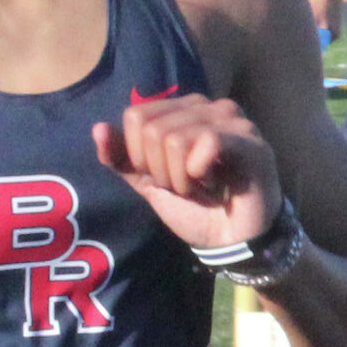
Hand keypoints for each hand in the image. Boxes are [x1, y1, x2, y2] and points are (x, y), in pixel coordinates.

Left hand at [92, 94, 282, 252]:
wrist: (231, 240)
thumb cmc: (196, 208)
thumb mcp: (149, 183)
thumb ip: (122, 158)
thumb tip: (98, 128)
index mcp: (181, 109)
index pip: (135, 115)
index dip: (138, 155)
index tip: (163, 177)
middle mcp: (206, 105)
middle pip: (152, 129)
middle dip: (160, 171)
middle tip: (186, 186)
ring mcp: (230, 119)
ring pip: (175, 138)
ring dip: (180, 178)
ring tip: (202, 186)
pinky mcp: (248, 139)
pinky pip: (206, 142)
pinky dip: (200, 172)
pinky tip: (216, 184)